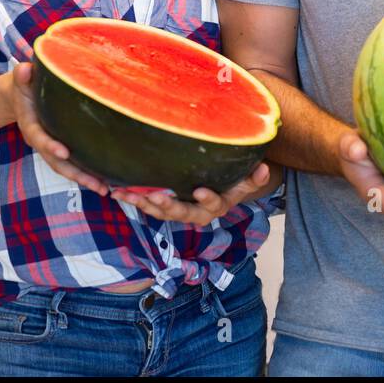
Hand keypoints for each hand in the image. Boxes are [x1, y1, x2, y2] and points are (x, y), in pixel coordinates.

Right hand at [6, 62, 108, 196]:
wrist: (20, 97)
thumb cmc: (24, 85)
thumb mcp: (20, 79)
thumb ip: (22, 76)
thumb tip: (24, 69)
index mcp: (30, 125)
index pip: (39, 138)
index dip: (50, 146)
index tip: (64, 152)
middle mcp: (41, 141)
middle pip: (56, 162)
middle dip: (75, 174)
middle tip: (94, 183)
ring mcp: (52, 147)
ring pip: (67, 167)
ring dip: (85, 179)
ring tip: (105, 189)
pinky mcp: (63, 147)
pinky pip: (74, 163)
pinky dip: (88, 173)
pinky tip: (106, 180)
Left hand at [110, 163, 272, 226]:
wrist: (224, 189)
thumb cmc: (235, 181)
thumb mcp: (246, 179)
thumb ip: (254, 177)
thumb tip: (264, 168)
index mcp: (219, 206)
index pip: (213, 204)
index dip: (207, 199)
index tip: (198, 190)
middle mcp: (198, 213)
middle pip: (183, 213)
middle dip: (168, 206)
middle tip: (155, 196)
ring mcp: (180, 211)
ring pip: (161, 212)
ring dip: (143, 203)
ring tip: (126, 194)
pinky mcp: (166, 206)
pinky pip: (150, 206)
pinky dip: (135, 199)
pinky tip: (119, 192)